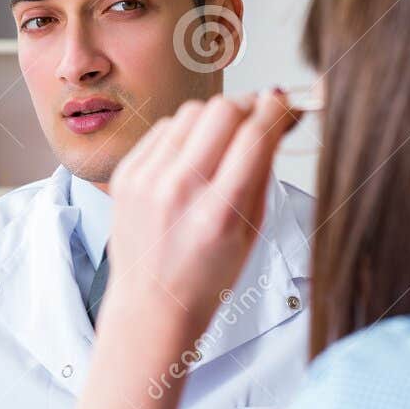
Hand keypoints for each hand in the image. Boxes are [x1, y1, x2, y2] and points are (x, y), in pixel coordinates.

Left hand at [48, 90, 297, 408]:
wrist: (152, 304)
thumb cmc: (205, 276)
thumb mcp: (251, 230)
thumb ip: (263, 170)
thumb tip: (276, 119)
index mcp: (218, 212)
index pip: (254, 134)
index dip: (275, 110)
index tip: (283, 104)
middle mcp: (179, 192)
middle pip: (220, 110)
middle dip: (245, 108)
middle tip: (255, 118)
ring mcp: (146, 181)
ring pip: (190, 112)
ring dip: (213, 118)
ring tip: (221, 142)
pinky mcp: (126, 175)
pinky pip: (162, 129)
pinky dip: (183, 133)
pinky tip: (191, 156)